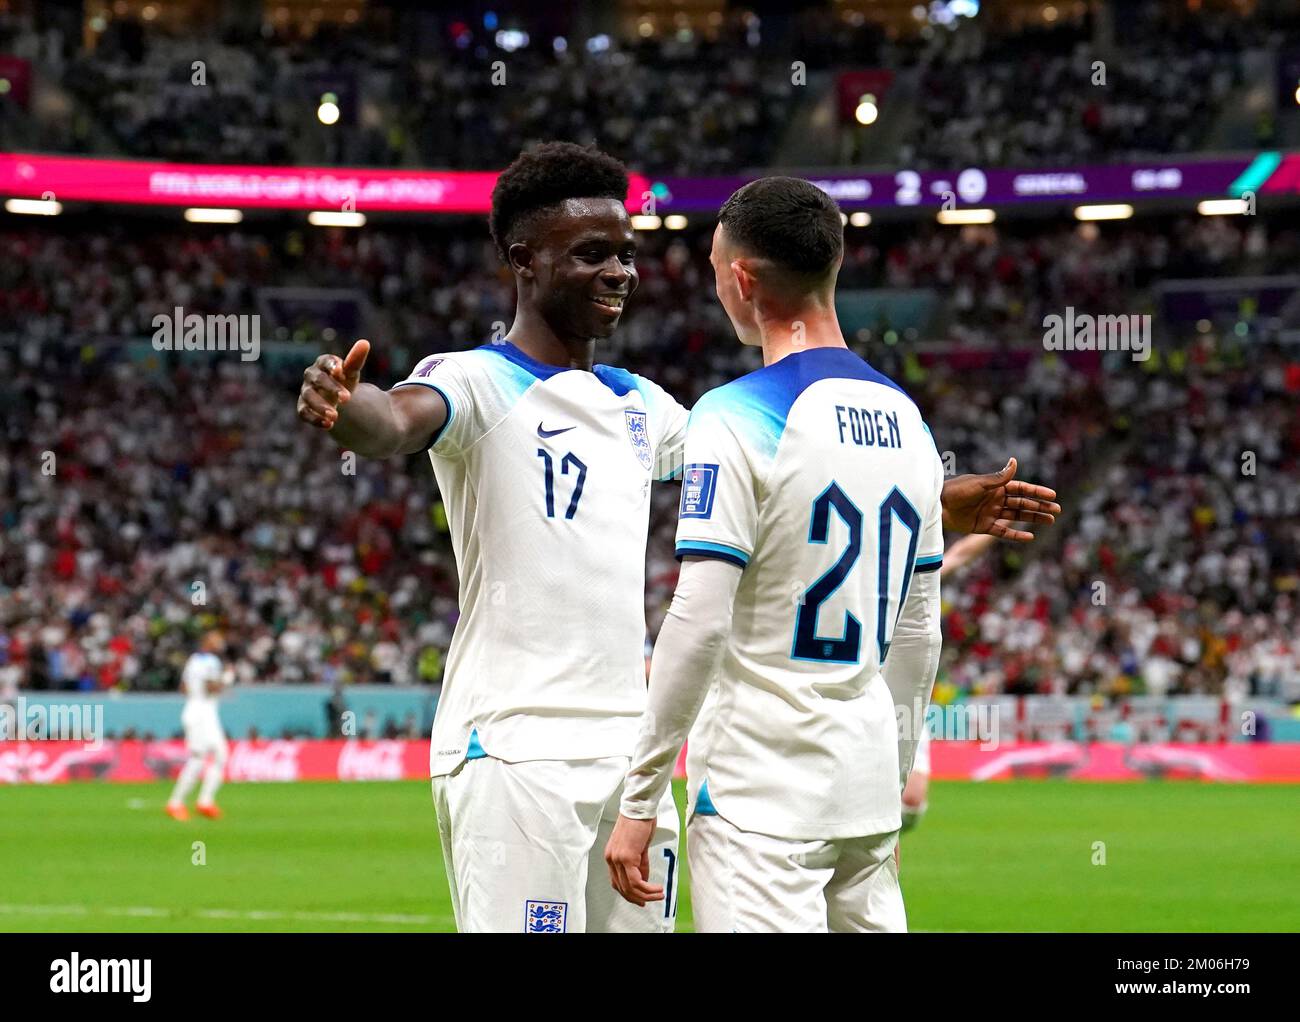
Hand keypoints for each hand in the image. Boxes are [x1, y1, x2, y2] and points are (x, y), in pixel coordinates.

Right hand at [297, 339, 369, 429]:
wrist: (335, 398)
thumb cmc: (344, 380)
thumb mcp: (351, 372)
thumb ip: (356, 360)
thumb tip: (364, 343)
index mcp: (323, 364)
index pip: (325, 361)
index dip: (332, 365)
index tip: (341, 371)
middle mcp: (311, 376)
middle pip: (318, 379)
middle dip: (331, 388)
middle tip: (347, 399)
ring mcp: (306, 392)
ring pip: (309, 397)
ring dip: (321, 407)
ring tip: (335, 417)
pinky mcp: (303, 407)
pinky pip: (304, 413)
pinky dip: (314, 419)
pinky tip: (329, 425)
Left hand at [604, 814, 662, 906]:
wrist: (639, 807)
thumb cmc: (640, 822)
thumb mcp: (639, 847)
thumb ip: (640, 864)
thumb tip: (645, 880)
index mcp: (611, 856)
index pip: (617, 882)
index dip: (629, 894)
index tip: (641, 900)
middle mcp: (611, 859)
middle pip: (622, 888)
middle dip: (638, 898)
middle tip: (652, 901)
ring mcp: (617, 859)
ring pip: (630, 887)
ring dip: (646, 895)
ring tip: (659, 895)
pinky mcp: (626, 857)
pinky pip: (636, 880)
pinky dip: (647, 888)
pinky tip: (657, 888)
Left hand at [941, 457, 1060, 541]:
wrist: (937, 505)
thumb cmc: (956, 490)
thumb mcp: (980, 483)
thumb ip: (999, 477)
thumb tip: (1015, 461)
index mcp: (995, 486)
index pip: (1021, 489)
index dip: (1037, 492)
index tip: (1052, 496)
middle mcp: (995, 499)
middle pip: (1022, 503)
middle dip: (1040, 506)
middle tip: (1057, 510)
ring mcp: (990, 513)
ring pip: (1017, 517)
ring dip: (1033, 518)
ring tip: (1050, 521)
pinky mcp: (983, 527)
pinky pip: (1003, 532)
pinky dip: (1016, 535)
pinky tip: (1029, 537)